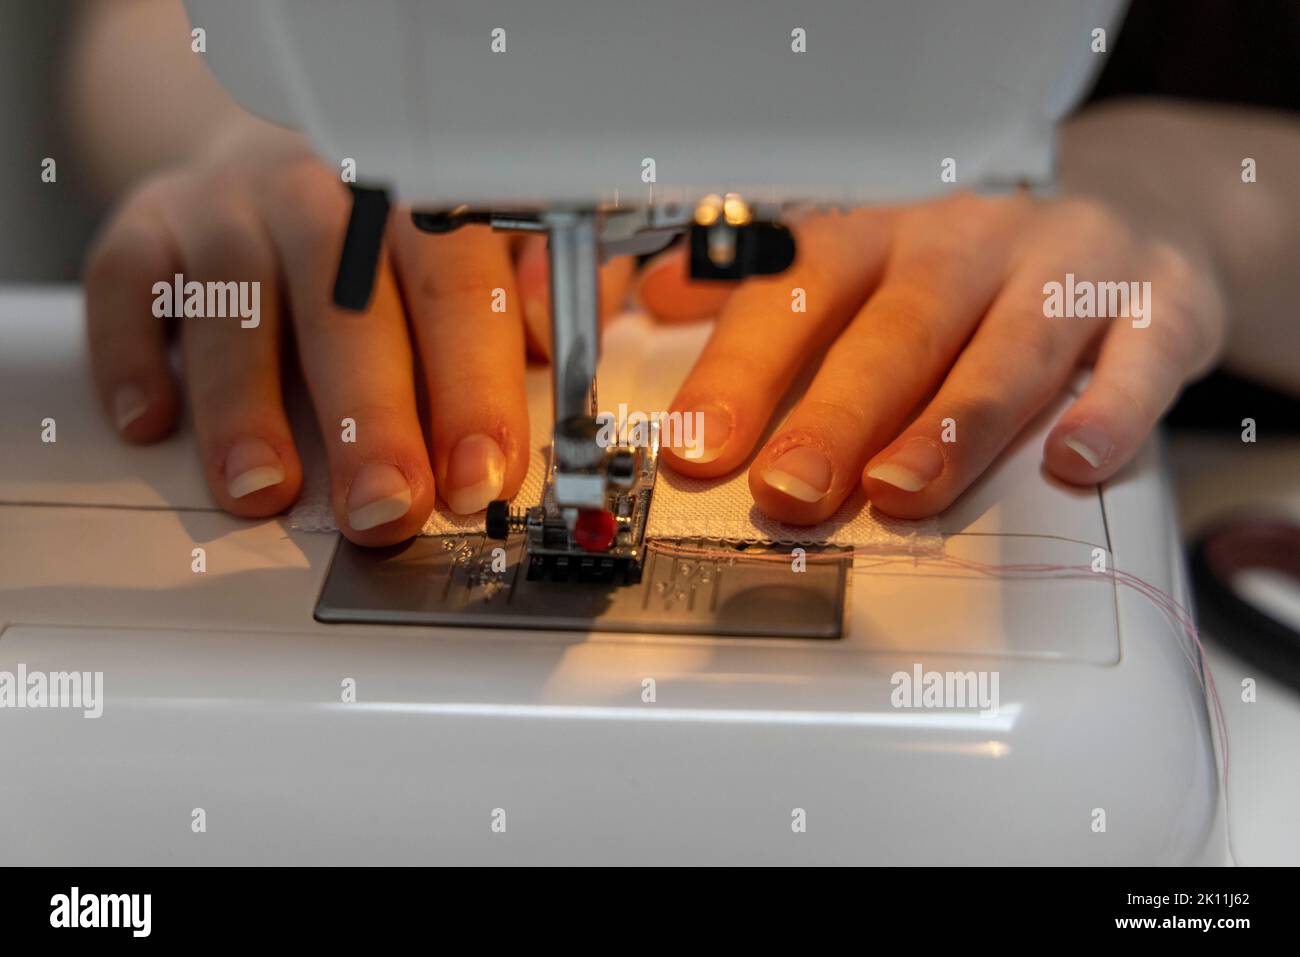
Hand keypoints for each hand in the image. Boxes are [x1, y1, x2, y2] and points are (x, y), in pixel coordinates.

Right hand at [84, 116, 628, 544]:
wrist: (258, 155)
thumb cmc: (378, 238)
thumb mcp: (468, 251)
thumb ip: (527, 296)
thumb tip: (545, 340)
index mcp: (419, 212)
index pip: (456, 296)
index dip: (472, 390)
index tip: (479, 476)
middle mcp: (323, 203)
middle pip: (349, 314)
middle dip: (370, 422)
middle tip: (384, 509)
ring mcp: (229, 212)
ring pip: (238, 307)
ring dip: (247, 407)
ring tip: (262, 489)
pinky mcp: (145, 231)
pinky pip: (128, 287)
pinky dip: (135, 357)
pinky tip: (152, 422)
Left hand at [640, 189, 1226, 522]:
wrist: (1117, 226)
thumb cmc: (963, 275)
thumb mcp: (855, 268)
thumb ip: (759, 298)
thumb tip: (648, 301)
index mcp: (878, 241)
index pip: (795, 296)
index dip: (740, 372)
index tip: (696, 448)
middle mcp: (965, 247)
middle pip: (894, 331)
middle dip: (835, 415)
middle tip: (787, 488)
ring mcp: (1062, 272)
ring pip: (1006, 350)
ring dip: (951, 426)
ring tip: (901, 490)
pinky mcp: (1158, 306)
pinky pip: (1139, 359)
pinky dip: (1108, 411)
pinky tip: (1072, 461)